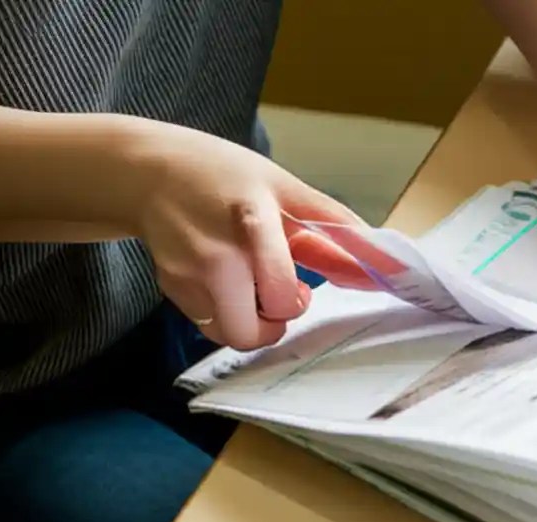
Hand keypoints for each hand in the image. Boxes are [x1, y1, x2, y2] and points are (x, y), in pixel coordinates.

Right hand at [124, 121, 374, 350]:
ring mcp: (188, 275)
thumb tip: (387, 263)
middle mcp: (215, 254)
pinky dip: (226, 312)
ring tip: (252, 285)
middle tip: (280, 294)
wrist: (149, 171)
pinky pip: (210, 325)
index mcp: (253, 221)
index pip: (279, 288)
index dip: (295, 303)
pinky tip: (224, 280)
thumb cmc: (227, 176)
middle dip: (275, 322)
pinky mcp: (171, 289)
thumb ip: (335, 226)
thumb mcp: (286, 187)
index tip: (301, 291)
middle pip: (253, 331)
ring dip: (251, 321)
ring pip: (233, 334)